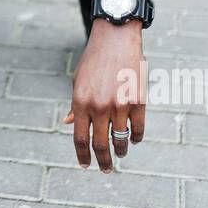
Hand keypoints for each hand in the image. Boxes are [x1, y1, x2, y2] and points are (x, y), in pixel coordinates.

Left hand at [63, 19, 146, 170]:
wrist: (116, 38)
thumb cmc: (94, 60)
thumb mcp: (78, 81)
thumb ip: (76, 106)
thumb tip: (69, 124)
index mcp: (81, 103)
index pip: (80, 139)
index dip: (82, 156)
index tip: (85, 165)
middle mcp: (99, 107)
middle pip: (100, 145)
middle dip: (103, 162)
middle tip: (106, 169)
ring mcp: (120, 105)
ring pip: (120, 140)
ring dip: (120, 151)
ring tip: (120, 153)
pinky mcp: (138, 101)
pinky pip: (138, 129)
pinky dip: (135, 138)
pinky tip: (133, 140)